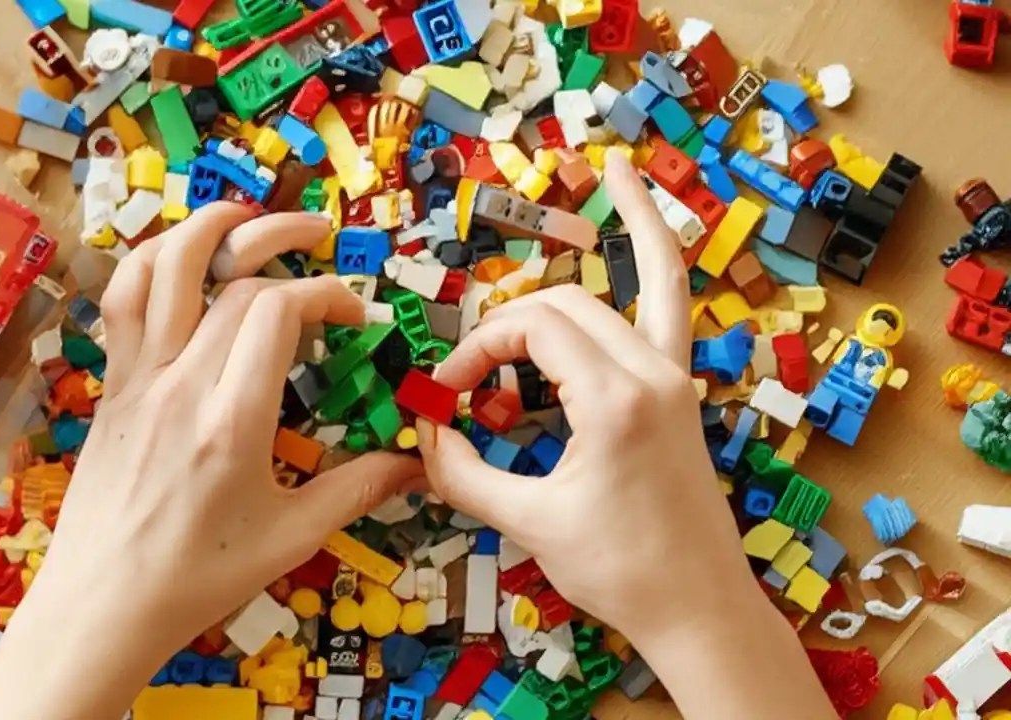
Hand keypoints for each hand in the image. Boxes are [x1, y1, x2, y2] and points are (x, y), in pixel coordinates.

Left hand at [0, 203, 419, 719]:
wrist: (101, 605)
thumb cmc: (198, 578)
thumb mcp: (290, 538)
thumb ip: (357, 490)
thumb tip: (419, 464)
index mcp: (230, 420)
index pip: (277, 311)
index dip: (324, 295)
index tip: (352, 318)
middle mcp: (179, 384)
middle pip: (232, 282)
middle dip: (283, 247)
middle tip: (321, 243)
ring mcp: (137, 379)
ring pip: (161, 268)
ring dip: (207, 227)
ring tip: (247, 216)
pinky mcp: (111, 385)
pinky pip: (122, 301)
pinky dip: (151, 261)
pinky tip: (181, 257)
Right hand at [419, 152, 751, 641]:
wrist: (700, 610)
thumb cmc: (619, 572)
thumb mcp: (529, 523)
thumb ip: (464, 474)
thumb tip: (422, 438)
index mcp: (616, 400)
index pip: (532, 329)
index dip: (477, 350)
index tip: (447, 397)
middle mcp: (655, 373)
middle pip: (568, 303)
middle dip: (509, 323)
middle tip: (471, 375)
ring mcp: (677, 379)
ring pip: (644, 282)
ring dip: (631, 227)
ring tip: (620, 166)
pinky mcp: (681, 394)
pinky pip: (674, 310)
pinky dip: (663, 261)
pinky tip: (654, 223)